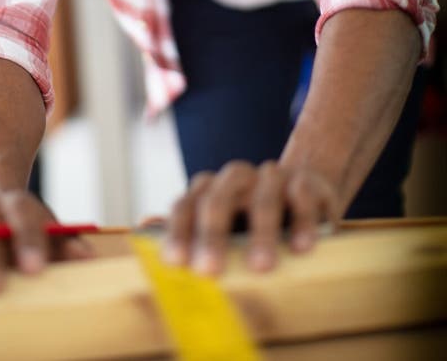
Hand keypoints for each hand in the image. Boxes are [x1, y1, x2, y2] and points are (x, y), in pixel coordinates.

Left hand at [163, 161, 338, 274]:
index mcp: (210, 190)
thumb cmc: (254, 223)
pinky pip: (302, 193)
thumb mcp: (224, 231)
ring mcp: (273, 178)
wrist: (305, 195)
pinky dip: (302, 219)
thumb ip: (188, 230)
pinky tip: (300, 247)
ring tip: (261, 267)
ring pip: (263, 195)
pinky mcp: (308, 184)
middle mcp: (237, 179)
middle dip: (212, 234)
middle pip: (218, 197)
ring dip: (261, 232)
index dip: (179, 231)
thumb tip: (142, 226)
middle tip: (209, 271)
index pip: (187, 204)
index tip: (175, 263)